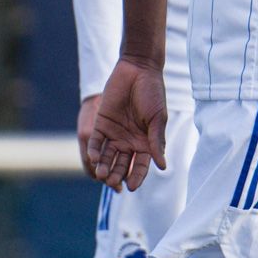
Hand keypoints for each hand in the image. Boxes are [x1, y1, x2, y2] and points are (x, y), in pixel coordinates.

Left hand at [85, 59, 167, 191]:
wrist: (138, 70)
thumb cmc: (153, 93)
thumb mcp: (158, 118)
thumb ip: (157, 141)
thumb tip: (163, 166)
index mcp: (146, 143)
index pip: (141, 166)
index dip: (137, 177)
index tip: (131, 187)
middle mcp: (129, 142)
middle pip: (122, 165)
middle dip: (117, 175)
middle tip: (113, 183)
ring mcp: (114, 134)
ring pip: (107, 157)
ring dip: (104, 167)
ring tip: (101, 175)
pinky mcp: (101, 125)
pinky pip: (96, 143)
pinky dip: (94, 152)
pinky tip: (94, 159)